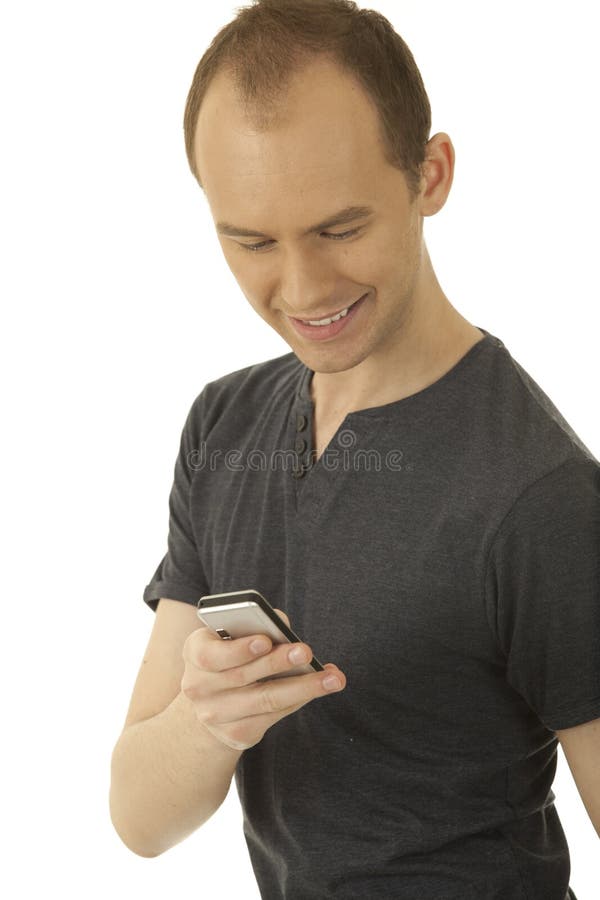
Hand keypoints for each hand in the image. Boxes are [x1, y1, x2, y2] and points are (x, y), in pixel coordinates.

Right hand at [181, 609, 345, 750]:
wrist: (209, 702)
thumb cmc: (229, 655)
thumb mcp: (230, 635)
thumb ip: (255, 625)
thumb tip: (282, 627)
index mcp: (194, 653)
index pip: (211, 655)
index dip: (239, 649)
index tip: (266, 640)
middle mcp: (198, 687)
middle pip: (244, 676)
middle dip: (278, 663)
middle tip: (306, 651)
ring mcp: (215, 716)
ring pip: (265, 701)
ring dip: (302, 687)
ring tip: (331, 677)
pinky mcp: (236, 735)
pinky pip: (273, 717)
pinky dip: (299, 700)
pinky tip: (320, 688)